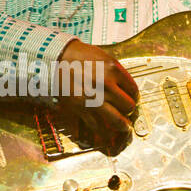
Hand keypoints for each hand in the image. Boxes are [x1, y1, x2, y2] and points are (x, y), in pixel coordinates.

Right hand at [56, 39, 139, 153]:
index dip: (133, 96)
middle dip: (128, 110)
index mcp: (113, 70)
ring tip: (123, 127)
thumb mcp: (103, 58)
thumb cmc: (79, 56)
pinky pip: (97, 126)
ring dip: (122, 126)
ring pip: (117, 121)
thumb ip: (117, 73)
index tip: (131, 99)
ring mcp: (93, 99)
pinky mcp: (81, 109)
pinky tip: (106, 133)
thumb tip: (126, 89)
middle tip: (126, 111)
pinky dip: (102, 132)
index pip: (134, 90)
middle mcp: (106, 85)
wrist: (56, 59)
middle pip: (128, 106)